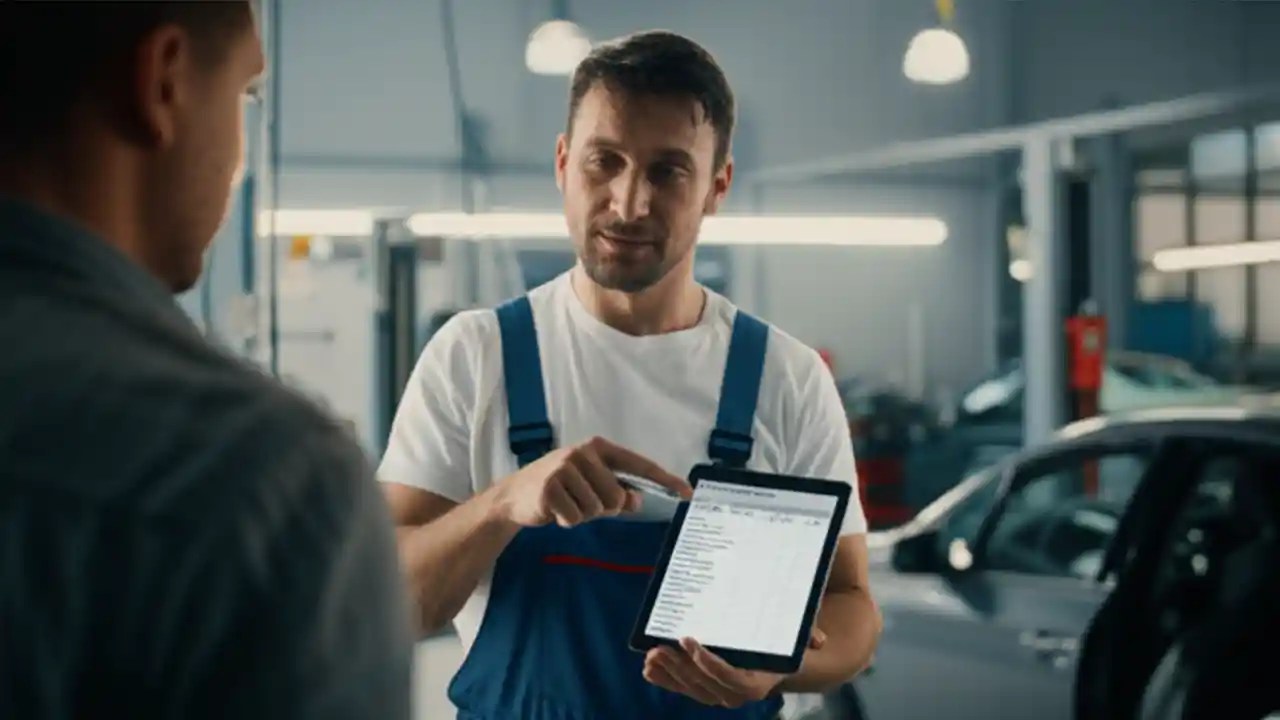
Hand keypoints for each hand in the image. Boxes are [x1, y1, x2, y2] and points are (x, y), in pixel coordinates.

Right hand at [496, 436, 691, 527]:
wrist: (515, 495)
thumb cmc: (560, 489)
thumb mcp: (591, 487)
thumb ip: (617, 492)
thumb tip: (636, 501)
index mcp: (598, 448)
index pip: (639, 465)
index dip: (664, 480)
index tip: (687, 493)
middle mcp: (583, 453)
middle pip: (616, 497)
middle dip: (603, 508)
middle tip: (582, 503)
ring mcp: (565, 468)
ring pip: (597, 509)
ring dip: (582, 515)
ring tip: (566, 504)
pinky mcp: (550, 487)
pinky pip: (575, 517)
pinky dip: (567, 521)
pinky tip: (554, 510)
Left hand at [643, 631, 826, 707]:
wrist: (774, 662)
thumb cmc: (781, 645)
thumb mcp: (796, 638)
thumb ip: (807, 635)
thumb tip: (817, 639)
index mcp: (756, 683)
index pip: (730, 678)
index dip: (708, 662)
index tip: (690, 640)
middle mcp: (735, 695)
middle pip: (704, 684)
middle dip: (680, 667)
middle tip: (661, 646)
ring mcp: (717, 694)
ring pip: (690, 688)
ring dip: (669, 673)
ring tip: (652, 654)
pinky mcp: (703, 690)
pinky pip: (682, 688)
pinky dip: (664, 680)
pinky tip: (649, 668)